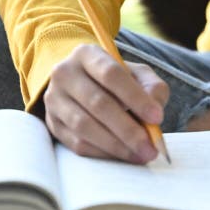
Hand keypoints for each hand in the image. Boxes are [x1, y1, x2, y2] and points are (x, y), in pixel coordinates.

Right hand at [44, 44, 168, 163]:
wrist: (85, 85)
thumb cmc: (118, 80)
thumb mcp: (138, 74)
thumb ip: (152, 87)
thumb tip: (155, 108)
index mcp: (87, 54)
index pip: (111, 75)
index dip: (136, 97)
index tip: (157, 117)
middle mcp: (64, 73)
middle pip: (97, 103)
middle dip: (128, 129)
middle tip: (150, 147)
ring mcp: (54, 100)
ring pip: (84, 126)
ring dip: (116, 145)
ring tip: (140, 155)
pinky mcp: (52, 124)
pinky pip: (77, 143)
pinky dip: (103, 153)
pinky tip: (123, 155)